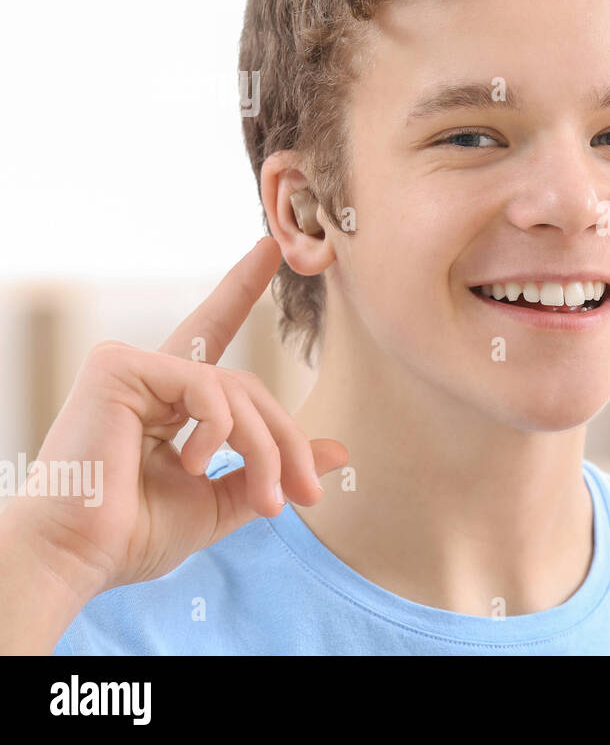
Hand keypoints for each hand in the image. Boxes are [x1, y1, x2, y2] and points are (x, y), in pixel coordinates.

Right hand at [7, 236, 347, 595]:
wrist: (73, 557)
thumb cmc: (131, 534)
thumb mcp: (219, 501)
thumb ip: (269, 470)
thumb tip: (338, 452)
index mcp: (165, 400)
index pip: (212, 335)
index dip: (241, 289)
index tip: (270, 249)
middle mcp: (148, 376)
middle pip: (247, 388)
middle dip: (287, 442)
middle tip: (309, 493)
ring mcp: (130, 366)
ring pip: (236, 390)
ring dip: (265, 449)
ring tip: (266, 500)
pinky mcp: (117, 366)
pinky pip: (206, 387)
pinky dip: (218, 431)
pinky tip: (189, 465)